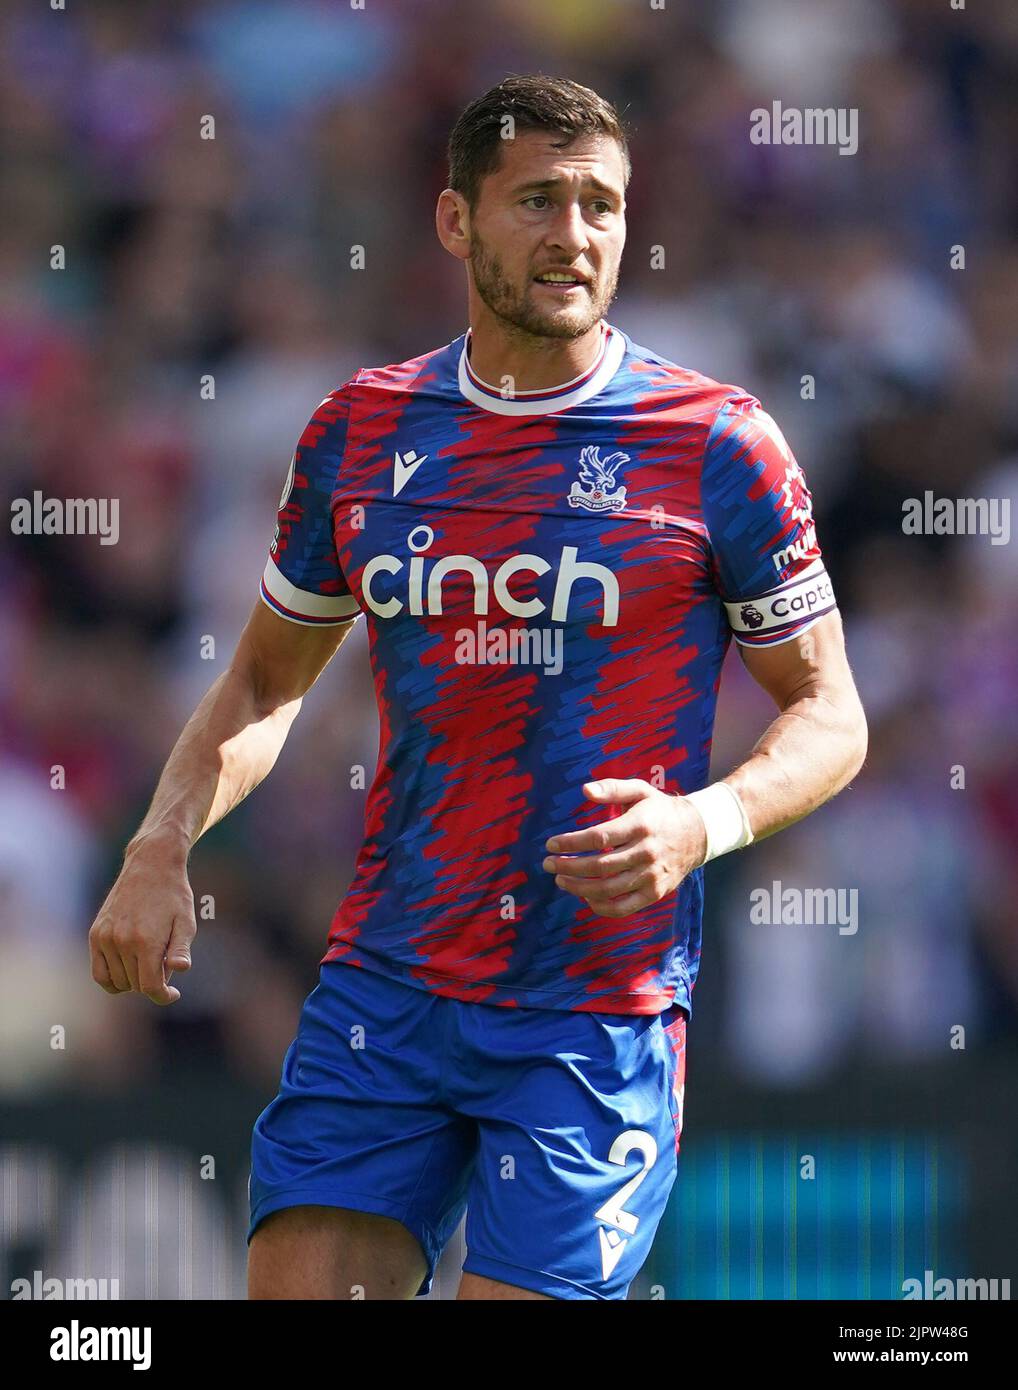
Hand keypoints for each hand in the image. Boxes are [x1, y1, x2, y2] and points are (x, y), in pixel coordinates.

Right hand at [88, 830, 196, 1004]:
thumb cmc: (174, 895)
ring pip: (118, 981)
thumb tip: (179, 970)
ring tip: (149, 960)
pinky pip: (99, 972)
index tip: (173, 994)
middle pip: (135, 985)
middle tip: (165, 963)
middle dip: (153, 982)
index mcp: (146, 940)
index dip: (163, 996)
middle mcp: (122, 941)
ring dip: (134, 980)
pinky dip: (112, 980)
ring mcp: (105, 938)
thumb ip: (181, 949)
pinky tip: (127, 972)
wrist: (150, 865)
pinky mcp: (95, 934)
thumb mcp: (186, 921)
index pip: (150, 986)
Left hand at [543, 779, 707, 918]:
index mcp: (640, 826)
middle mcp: (646, 852)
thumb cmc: (661, 810)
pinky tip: (585, 897)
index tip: (551, 844)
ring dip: (578, 887)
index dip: (570, 843)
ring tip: (561, 880)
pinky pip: (624, 907)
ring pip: (608, 889)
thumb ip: (612, 788)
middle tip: (549, 864)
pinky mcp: (655, 892)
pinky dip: (601, 906)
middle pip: (599, 866)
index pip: (598, 838)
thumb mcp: (640, 790)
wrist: (698, 832)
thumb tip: (585, 790)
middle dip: (568, 866)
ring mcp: (651, 875)